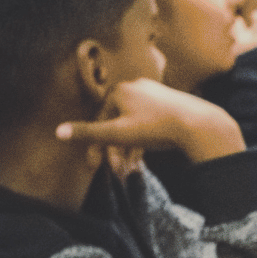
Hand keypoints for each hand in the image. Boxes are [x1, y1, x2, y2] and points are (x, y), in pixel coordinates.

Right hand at [57, 79, 245, 162]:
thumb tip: (58, 131)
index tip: (96, 166)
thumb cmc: (155, 128)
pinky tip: (142, 158)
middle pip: (117, 123)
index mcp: (120, 90)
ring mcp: (154, 93)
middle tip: (116, 171)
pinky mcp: (169, 102)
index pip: (99, 120)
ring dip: (128, 148)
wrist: (198, 124)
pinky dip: (143, 140)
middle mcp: (136, 87)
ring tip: (130, 168)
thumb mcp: (117, 133)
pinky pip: (149, 123)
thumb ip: (88, 132)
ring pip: (133, 125)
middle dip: (114, 150)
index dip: (96, 145)